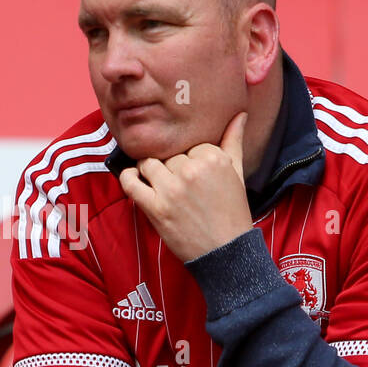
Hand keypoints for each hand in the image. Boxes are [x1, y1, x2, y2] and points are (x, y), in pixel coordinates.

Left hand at [118, 111, 253, 261]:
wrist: (226, 252)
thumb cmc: (232, 213)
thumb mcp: (238, 174)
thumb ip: (234, 141)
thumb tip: (240, 114)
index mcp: (214, 158)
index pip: (189, 143)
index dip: (189, 157)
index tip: (194, 172)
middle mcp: (191, 170)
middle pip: (169, 154)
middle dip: (172, 166)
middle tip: (180, 184)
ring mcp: (171, 189)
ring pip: (149, 163)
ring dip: (150, 170)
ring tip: (159, 181)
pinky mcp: (155, 208)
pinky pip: (130, 183)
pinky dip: (127, 177)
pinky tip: (133, 178)